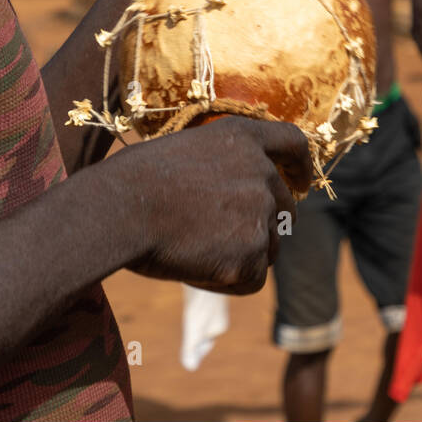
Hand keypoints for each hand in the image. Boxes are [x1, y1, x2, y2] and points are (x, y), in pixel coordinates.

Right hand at [123, 117, 311, 293]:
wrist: (117, 210)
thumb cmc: (133, 182)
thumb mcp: (184, 151)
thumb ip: (221, 166)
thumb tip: (236, 196)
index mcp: (242, 139)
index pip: (293, 142)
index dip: (301, 164)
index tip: (303, 180)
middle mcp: (260, 172)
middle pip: (284, 208)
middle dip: (262, 225)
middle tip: (221, 240)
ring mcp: (259, 213)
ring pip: (268, 247)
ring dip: (241, 255)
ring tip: (193, 251)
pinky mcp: (250, 254)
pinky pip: (252, 278)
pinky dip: (229, 282)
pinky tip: (195, 270)